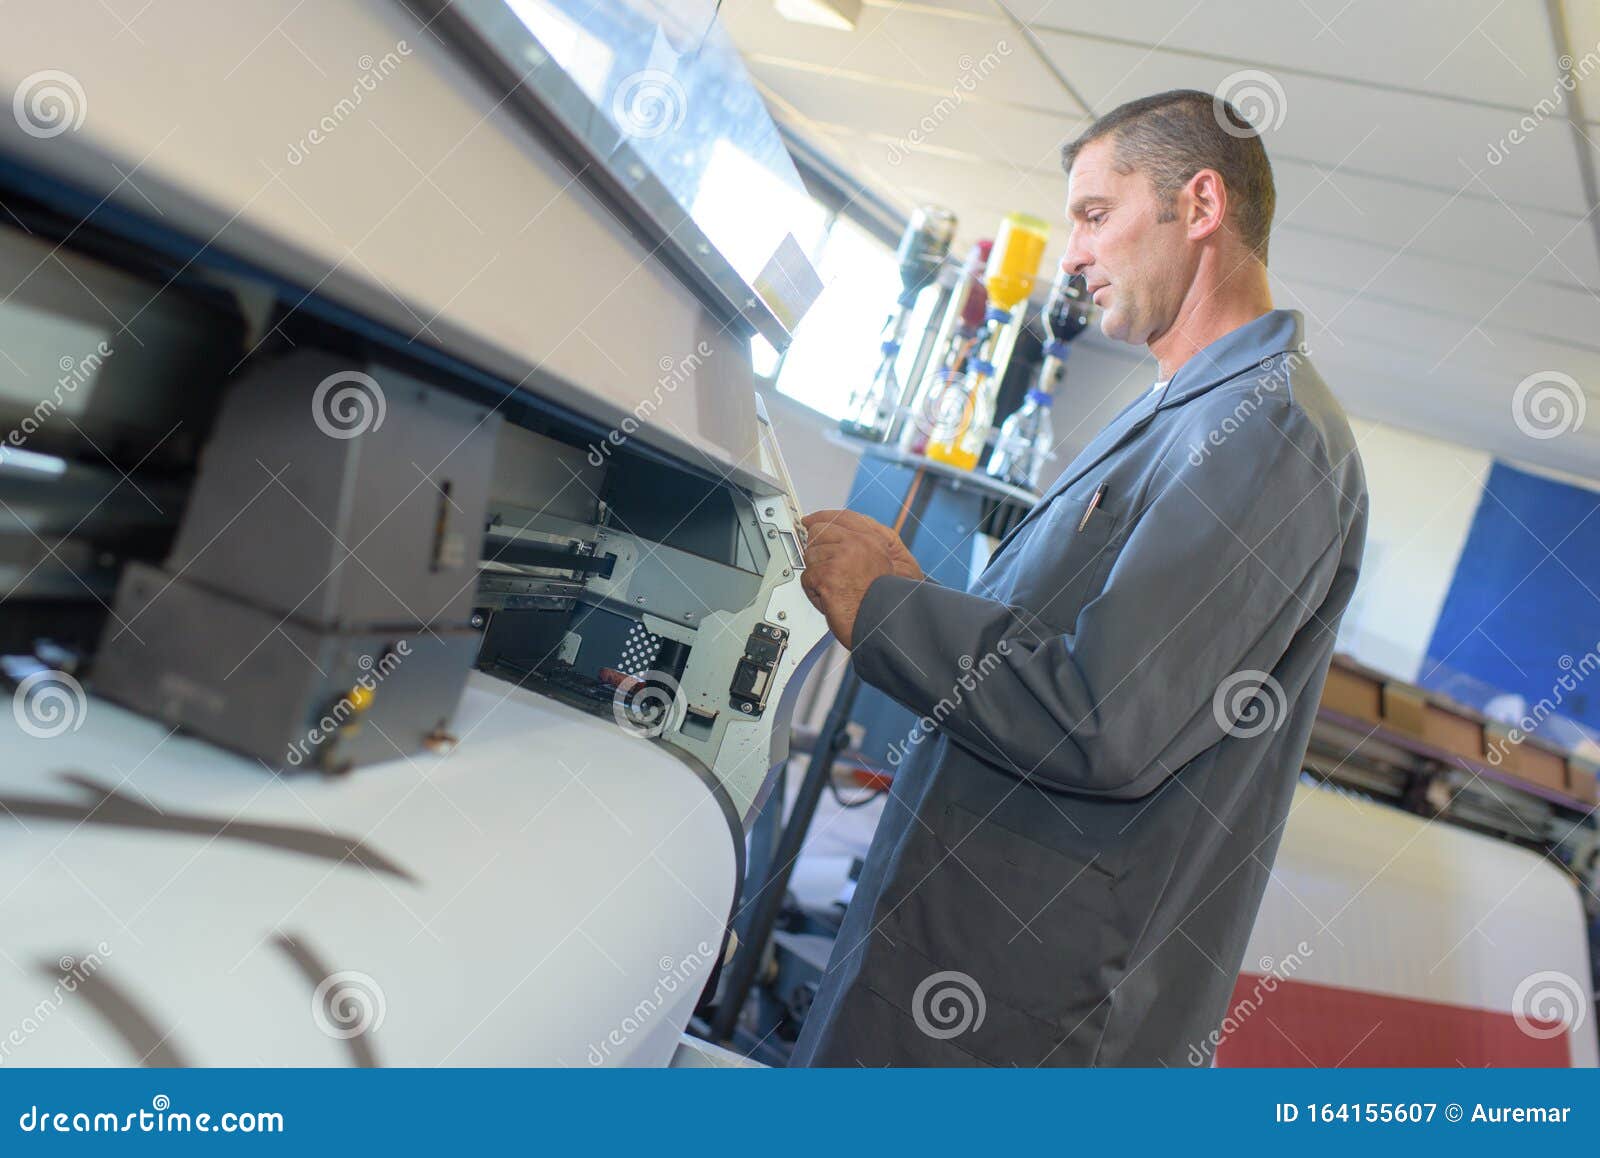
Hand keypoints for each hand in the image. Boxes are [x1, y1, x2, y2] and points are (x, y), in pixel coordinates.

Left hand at [799, 510, 922, 648]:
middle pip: (818, 533)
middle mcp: (858, 544)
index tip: (809, 521)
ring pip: (810, 556)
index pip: (841, 517)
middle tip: (828, 572)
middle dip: (818, 553)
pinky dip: (814, 592)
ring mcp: (842, 557)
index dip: (821, 517)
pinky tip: (830, 599)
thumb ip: (859, 547)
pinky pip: (807, 577)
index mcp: (871, 540)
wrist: (884, 624)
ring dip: (817, 575)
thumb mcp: (881, 564)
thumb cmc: (882, 602)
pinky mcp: (828, 574)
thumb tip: (832, 535)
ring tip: (835, 589)